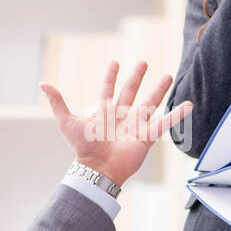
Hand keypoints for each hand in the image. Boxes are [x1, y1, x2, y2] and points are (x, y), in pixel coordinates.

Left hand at [40, 61, 192, 187]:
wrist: (98, 168)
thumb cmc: (83, 148)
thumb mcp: (67, 121)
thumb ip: (57, 102)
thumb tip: (42, 83)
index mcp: (104, 111)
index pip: (108, 88)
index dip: (111, 76)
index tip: (115, 63)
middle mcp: (121, 116)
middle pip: (131, 91)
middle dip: (137, 77)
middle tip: (143, 62)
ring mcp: (135, 126)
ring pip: (150, 103)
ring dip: (159, 90)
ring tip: (169, 75)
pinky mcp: (146, 137)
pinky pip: (164, 124)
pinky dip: (177, 115)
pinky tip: (188, 105)